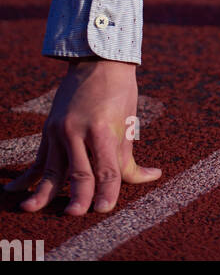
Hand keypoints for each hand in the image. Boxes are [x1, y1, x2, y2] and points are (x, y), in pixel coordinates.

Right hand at [3, 58, 160, 214]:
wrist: (98, 61)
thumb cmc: (120, 92)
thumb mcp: (129, 122)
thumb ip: (129, 157)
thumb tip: (150, 177)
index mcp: (103, 128)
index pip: (106, 167)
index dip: (107, 190)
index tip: (104, 208)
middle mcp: (78, 130)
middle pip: (78, 170)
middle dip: (77, 196)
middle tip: (76, 214)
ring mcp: (60, 130)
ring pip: (51, 168)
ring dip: (43, 192)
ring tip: (32, 210)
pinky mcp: (49, 131)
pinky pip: (38, 158)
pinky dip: (25, 176)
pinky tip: (14, 190)